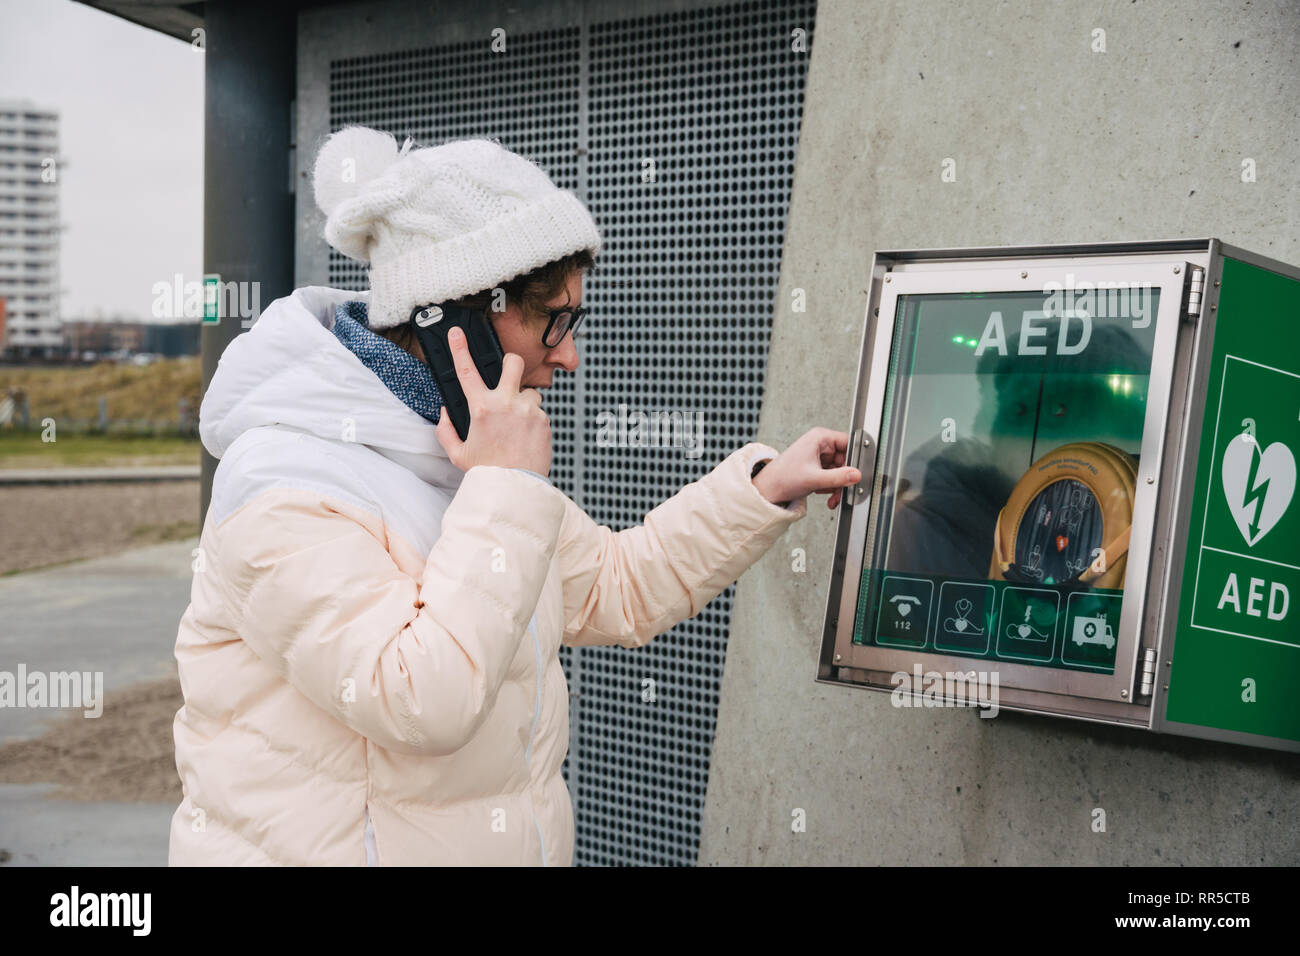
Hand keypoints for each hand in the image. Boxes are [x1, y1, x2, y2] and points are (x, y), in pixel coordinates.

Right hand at [434, 326, 552, 475]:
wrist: (516, 489)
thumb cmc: (487, 472)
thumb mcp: (458, 454)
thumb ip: (446, 430)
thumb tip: (445, 412)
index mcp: (481, 409)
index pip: (466, 371)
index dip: (459, 348)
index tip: (456, 333)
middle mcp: (506, 403)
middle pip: (513, 362)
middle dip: (510, 363)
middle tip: (508, 375)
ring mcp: (528, 410)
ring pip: (530, 391)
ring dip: (524, 402)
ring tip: (517, 424)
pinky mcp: (544, 420)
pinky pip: (539, 412)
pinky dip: (533, 420)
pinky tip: (526, 437)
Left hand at [752, 428, 859, 509]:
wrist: (769, 490)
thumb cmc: (783, 477)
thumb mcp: (814, 478)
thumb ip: (838, 477)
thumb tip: (856, 475)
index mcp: (820, 437)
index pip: (848, 443)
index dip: (855, 458)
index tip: (858, 472)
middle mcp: (820, 444)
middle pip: (845, 459)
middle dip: (844, 478)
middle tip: (842, 490)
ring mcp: (819, 456)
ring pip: (840, 470)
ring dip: (837, 485)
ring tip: (830, 495)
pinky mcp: (817, 467)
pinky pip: (832, 476)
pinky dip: (831, 487)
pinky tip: (823, 493)